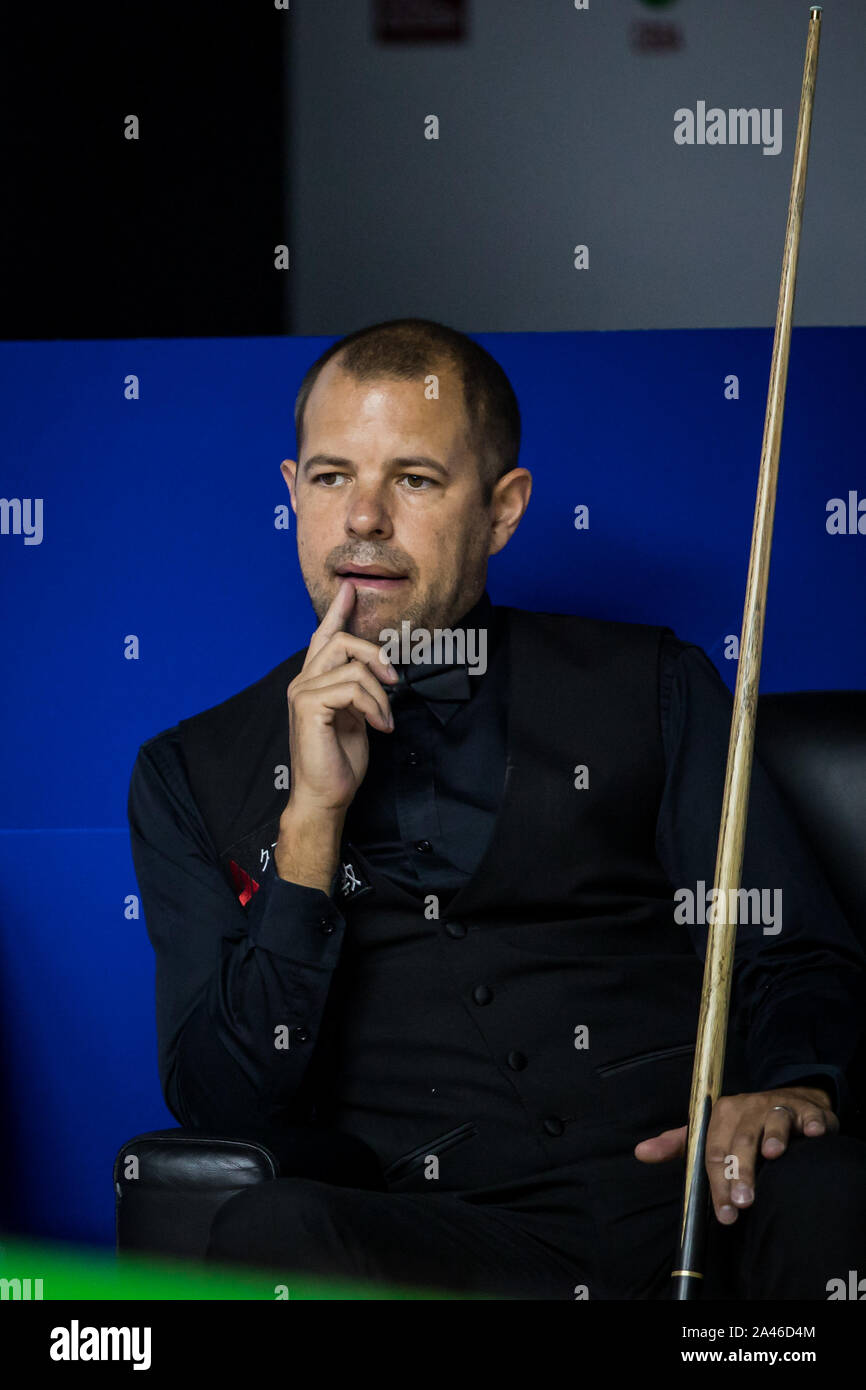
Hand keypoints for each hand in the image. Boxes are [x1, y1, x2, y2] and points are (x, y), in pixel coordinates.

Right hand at [284, 578, 398, 815]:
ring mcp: (302, 691)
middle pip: (341, 641)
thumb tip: (376, 673)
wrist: (325, 796)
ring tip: (384, 721)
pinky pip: (352, 687)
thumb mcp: (355, 717)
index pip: (323, 638)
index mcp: (312, 682)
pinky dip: (374, 706)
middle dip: (375, 655)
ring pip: (353, 666)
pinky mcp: (308, 704)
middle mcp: (302, 681)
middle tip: (394, 681)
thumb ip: (356, 691)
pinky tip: (379, 727)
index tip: (351, 591)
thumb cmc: (339, 761)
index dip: (338, 612)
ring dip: (380, 695)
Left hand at [634, 1085, 837, 1223]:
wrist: (786, 1101)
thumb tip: (640, 1152)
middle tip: (743, 1202)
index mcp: (722, 1114)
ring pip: (773, 1123)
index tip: (724, 1213)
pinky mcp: (806, 1111)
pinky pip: (810, 1117)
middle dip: (741, 1171)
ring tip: (773, 1156)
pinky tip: (813, 1135)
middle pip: (741, 1141)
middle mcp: (749, 1108)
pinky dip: (812, 1124)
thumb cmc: (743, 1125)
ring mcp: (778, 1107)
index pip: (713, 1151)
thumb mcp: (710, 1131)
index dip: (717, 1183)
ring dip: (773, 1138)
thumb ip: (680, 1145)